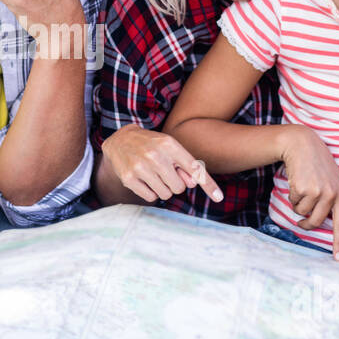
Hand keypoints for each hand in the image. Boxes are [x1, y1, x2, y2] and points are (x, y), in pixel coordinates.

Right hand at [101, 124, 223, 202]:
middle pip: (179, 187)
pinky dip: (150, 192)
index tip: (219, 198)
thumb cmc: (151, 145)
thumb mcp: (170, 148)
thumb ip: (185, 165)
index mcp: (169, 144)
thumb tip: (192, 183)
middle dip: (175, 183)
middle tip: (164, 172)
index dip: (208, 184)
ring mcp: (140, 167)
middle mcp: (155, 155)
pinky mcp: (129, 178)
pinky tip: (144, 179)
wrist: (120, 140)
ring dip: (163, 188)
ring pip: (165, 194)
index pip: (194, 168)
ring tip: (153, 174)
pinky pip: (151, 197)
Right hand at [278, 125, 338, 258]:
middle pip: (316, 222)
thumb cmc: (316, 165)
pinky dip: (292, 196)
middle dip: (305, 224)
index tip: (337, 258)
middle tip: (300, 221)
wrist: (303, 145)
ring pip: (302, 213)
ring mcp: (318, 192)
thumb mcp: (331, 181)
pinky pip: (294, 203)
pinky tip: (296, 181)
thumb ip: (332, 200)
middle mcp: (333, 195)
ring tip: (301, 189)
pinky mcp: (304, 188)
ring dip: (297, 205)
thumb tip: (325, 222)